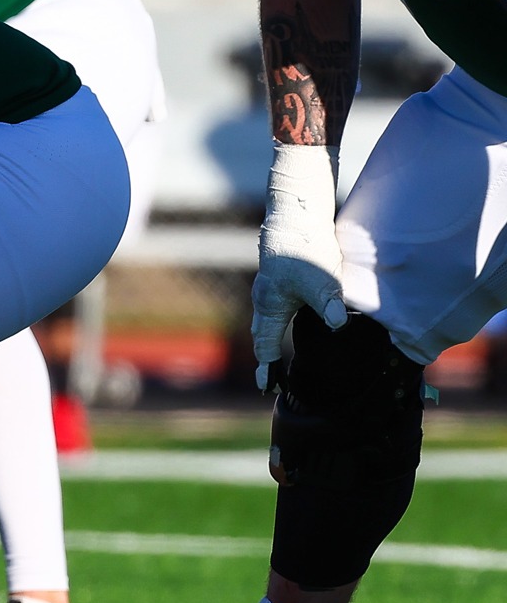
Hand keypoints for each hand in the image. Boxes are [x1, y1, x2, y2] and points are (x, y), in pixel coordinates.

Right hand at [254, 144, 347, 388]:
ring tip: (277, 358)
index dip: (268, 368)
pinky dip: (282, 324)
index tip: (265, 388)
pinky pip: (281, 310)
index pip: (267, 345)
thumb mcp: (319, 276)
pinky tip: (294, 325)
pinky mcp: (287, 280)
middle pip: (264, 336)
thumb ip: (328, 301)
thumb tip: (337, 324)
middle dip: (267, 357)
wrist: (296, 214)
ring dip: (272, 340)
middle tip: (269, 380)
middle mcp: (267, 301)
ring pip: (270, 322)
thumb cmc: (303, 246)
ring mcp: (275, 290)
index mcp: (270, 306)